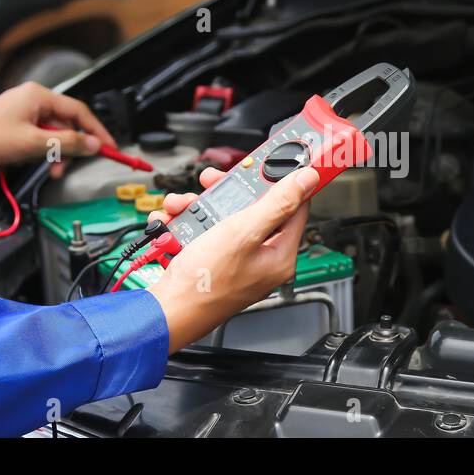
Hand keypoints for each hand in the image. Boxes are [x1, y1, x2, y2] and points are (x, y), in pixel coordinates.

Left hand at [0, 82, 116, 177]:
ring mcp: (22, 110)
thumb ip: (68, 143)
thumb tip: (95, 144)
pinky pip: (37, 135)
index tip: (111, 148)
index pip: (80, 112)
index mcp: (40, 96)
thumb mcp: (35, 143)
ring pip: (52, 132)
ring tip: (50, 169)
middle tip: (69, 166)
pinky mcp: (12, 123)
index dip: (98, 131)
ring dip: (55, 152)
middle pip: (66, 123)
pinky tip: (36, 162)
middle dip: (71, 147)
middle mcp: (33, 98)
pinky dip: (42, 150)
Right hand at [147, 165, 318, 351]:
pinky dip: (187, 223)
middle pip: (254, 209)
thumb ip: (277, 204)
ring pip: (224, 218)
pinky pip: (206, 232)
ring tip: (182, 206)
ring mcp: (235, 261)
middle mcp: (261, 259)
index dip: (283, 181)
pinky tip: (172, 223)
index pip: (295, 208)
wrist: (166, 312)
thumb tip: (307, 180)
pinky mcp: (213, 262)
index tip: (273, 161)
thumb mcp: (243, 232)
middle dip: (228, 192)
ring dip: (199, 206)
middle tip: (212, 180)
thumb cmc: (205, 283)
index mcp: (279, 255)